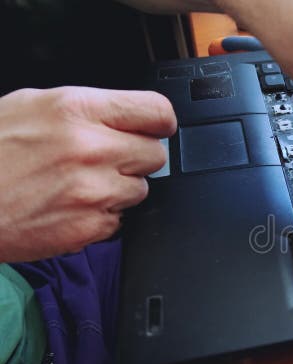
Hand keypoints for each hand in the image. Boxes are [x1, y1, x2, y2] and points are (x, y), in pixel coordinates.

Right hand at [0, 87, 175, 262]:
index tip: (158, 128)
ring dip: (117, 189)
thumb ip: (87, 110)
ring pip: (139, 190)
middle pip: (155, 155)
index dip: (161, 122)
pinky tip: (67, 207)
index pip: (156, 111)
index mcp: (77, 110)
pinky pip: (118, 221)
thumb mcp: (33, 107)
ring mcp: (93, 191)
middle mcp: (91, 148)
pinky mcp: (89, 227)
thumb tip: (126, 117)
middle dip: (135, 158)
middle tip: (104, 160)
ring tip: (76, 184)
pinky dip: (99, 217)